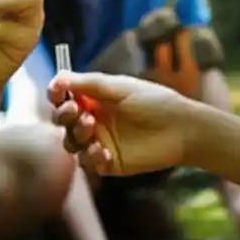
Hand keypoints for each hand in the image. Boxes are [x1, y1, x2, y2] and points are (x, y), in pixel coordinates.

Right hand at [48, 71, 191, 175]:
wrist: (182, 129)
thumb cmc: (156, 102)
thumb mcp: (122, 88)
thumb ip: (90, 84)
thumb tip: (59, 77)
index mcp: (96, 98)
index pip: (65, 97)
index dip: (57, 94)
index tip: (57, 91)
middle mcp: (94, 119)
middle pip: (63, 120)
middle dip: (63, 115)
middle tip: (75, 112)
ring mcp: (100, 141)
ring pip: (71, 143)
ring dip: (76, 135)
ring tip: (92, 128)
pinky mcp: (109, 162)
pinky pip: (88, 162)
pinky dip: (91, 157)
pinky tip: (104, 152)